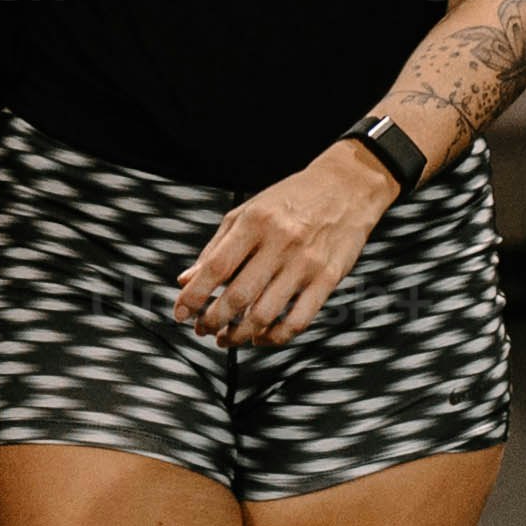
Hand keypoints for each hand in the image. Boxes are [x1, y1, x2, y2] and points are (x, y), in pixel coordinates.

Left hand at [173, 143, 396, 346]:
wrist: (347, 187)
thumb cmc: (290, 200)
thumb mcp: (249, 212)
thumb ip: (216, 247)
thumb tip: (186, 281)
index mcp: (255, 222)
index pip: (216, 268)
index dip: (193, 296)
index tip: (179, 313)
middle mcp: (280, 243)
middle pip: (238, 296)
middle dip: (213, 321)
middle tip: (202, 330)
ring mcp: (306, 263)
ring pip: (265, 314)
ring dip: (239, 334)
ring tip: (226, 339)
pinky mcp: (328, 279)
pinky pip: (298, 320)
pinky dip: (275, 337)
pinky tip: (260, 337)